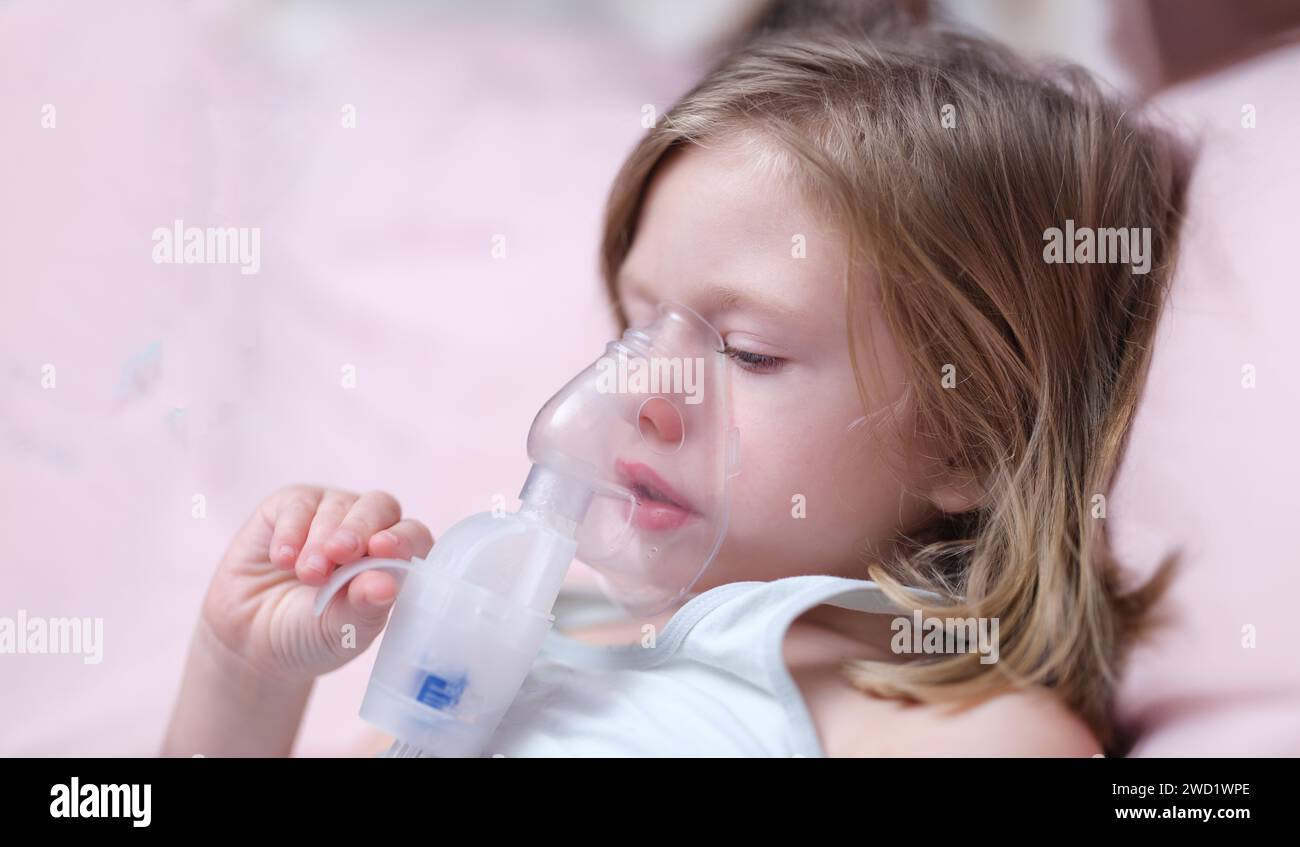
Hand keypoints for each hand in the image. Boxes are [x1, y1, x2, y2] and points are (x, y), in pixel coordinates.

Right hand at [200, 485, 433, 680]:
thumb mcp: (339, 631)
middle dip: (359, 530)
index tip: (382, 549)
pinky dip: (291, 531)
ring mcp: (330, 513)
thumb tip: (387, 585)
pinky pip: (298, 504)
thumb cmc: (309, 634)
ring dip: (321, 539)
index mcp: (393, 558)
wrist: (249, 638)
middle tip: (339, 554)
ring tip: (307, 574)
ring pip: (338, 506)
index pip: (413, 536)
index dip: (402, 539)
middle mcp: (367, 529)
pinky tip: (282, 559)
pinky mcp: (290, 507)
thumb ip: (364, 607)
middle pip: (379, 508)